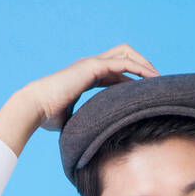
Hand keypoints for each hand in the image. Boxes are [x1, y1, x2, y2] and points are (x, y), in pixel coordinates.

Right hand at [33, 44, 160, 130]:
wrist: (35, 107)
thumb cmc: (47, 116)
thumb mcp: (71, 121)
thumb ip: (81, 123)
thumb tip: (86, 141)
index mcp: (86, 75)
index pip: (114, 71)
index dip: (131, 78)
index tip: (146, 91)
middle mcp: (89, 65)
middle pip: (122, 54)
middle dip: (141, 63)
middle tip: (156, 80)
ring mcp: (91, 63)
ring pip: (125, 54)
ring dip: (144, 64)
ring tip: (159, 78)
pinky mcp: (92, 66)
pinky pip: (122, 63)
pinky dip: (139, 68)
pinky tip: (151, 78)